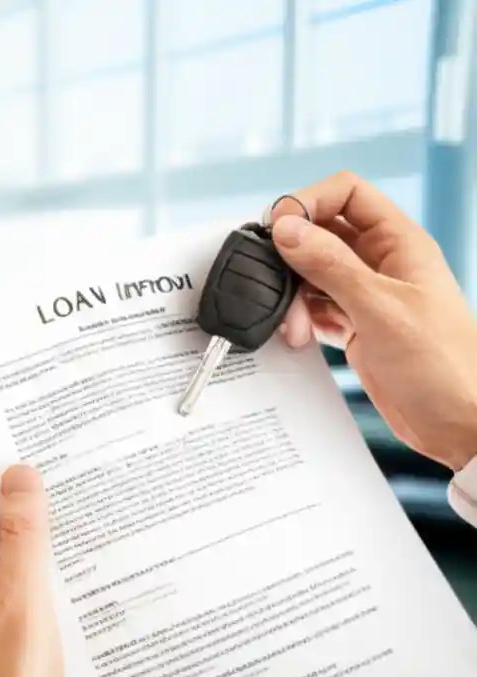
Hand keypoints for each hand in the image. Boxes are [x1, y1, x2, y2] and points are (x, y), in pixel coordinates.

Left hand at [0, 437, 63, 676]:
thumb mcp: (18, 605)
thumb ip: (21, 537)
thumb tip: (21, 471)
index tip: (21, 403)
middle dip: (24, 462)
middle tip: (72, 434)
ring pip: (10, 525)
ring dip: (42, 504)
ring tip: (87, 477)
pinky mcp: (4, 608)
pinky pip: (24, 559)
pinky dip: (50, 543)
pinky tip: (83, 541)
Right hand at [271, 171, 476, 469]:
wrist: (460, 424)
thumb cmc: (442, 366)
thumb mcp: (380, 309)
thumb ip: (330, 266)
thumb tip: (286, 228)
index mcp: (400, 243)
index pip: (346, 193)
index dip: (308, 202)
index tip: (279, 231)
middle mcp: (382, 263)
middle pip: (321, 232)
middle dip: (292, 256)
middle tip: (276, 283)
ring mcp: (367, 295)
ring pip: (312, 272)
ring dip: (292, 294)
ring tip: (293, 324)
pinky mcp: (357, 326)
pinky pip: (314, 307)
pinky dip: (299, 318)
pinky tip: (298, 336)